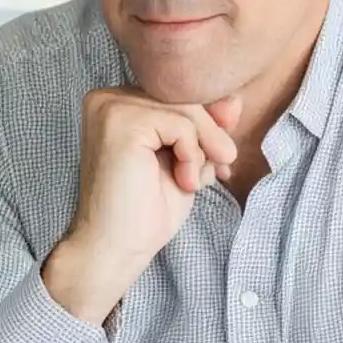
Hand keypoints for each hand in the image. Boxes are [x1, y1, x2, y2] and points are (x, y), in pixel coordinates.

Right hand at [44, 88, 240, 323]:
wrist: (115, 249)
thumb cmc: (144, 210)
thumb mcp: (185, 160)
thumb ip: (205, 128)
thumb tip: (235, 98)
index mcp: (116, 103)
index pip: (175, 93)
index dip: (206, 124)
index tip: (217, 159)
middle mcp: (107, 98)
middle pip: (182, 95)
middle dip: (211, 135)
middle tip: (219, 171)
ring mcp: (111, 107)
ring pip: (186, 108)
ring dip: (203, 148)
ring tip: (194, 181)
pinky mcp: (121, 122)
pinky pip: (181, 124)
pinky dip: (192, 154)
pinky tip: (184, 180)